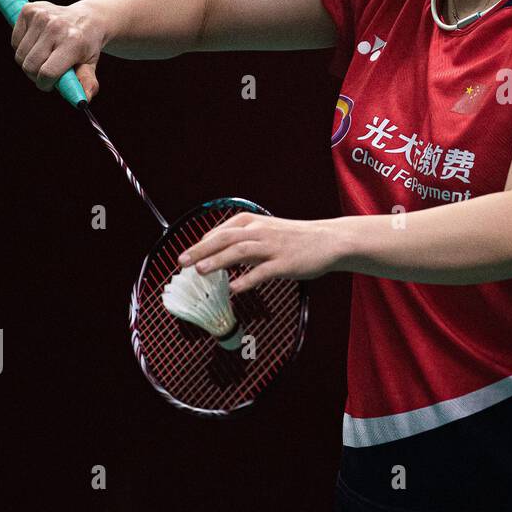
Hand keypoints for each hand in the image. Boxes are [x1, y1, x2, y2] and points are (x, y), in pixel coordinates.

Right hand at [10, 0, 102, 101]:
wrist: (87, 18)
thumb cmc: (87, 45)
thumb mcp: (91, 64)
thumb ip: (87, 82)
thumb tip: (82, 101)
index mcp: (74, 41)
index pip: (48, 72)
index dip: (45, 84)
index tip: (49, 84)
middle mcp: (57, 26)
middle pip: (30, 65)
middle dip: (35, 75)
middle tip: (46, 72)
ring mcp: (42, 16)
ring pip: (20, 54)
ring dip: (28, 61)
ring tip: (44, 57)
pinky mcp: (29, 9)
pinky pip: (15, 41)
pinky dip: (22, 47)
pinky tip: (37, 43)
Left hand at [177, 212, 339, 294]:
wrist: (329, 241)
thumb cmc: (295, 239)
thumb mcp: (267, 232)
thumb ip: (243, 242)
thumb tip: (217, 254)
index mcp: (254, 222)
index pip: (221, 230)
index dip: (201, 243)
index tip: (186, 256)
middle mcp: (261, 231)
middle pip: (225, 238)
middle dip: (201, 250)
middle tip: (182, 262)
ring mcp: (273, 247)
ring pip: (240, 251)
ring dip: (218, 260)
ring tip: (201, 271)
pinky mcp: (285, 263)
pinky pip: (263, 271)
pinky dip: (247, 279)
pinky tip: (234, 289)